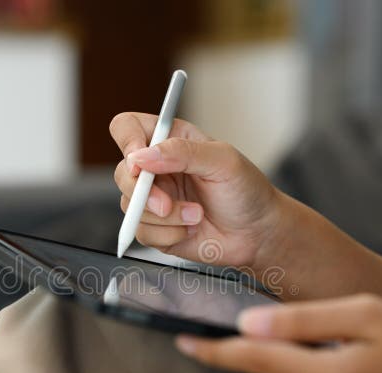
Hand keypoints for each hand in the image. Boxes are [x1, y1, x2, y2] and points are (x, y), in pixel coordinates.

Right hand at [109, 112, 284, 269]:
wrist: (257, 234)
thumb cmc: (247, 191)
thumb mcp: (223, 161)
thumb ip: (182, 153)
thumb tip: (142, 156)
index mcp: (171, 141)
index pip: (128, 128)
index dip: (127, 141)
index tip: (139, 162)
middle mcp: (157, 168)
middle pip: (124, 173)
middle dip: (143, 193)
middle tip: (166, 204)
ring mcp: (153, 199)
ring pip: (131, 207)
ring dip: (165, 217)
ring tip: (195, 216)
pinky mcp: (155, 228)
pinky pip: (141, 232)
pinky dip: (167, 234)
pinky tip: (190, 230)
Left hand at [175, 294, 381, 372]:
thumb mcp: (364, 315)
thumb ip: (303, 318)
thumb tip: (249, 321)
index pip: (253, 359)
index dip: (213, 349)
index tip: (181, 339)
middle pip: (262, 366)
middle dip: (256, 341)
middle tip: (278, 317)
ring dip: (282, 351)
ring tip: (324, 333)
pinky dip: (298, 362)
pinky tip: (329, 350)